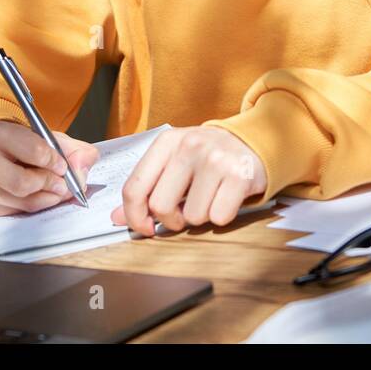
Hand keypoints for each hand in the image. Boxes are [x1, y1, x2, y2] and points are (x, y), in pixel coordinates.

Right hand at [0, 121, 99, 217]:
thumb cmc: (22, 144)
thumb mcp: (49, 138)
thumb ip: (74, 150)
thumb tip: (81, 171)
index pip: (33, 151)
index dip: (54, 161)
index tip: (63, 166)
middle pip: (23, 183)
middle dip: (50, 185)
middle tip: (63, 185)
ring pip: (22, 201)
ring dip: (47, 198)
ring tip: (55, 190)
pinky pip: (16, 213)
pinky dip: (34, 206)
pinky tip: (38, 195)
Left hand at [110, 126, 265, 235]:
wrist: (253, 141)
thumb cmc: (208, 156)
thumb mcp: (174, 162)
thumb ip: (146, 188)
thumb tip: (117, 218)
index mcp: (167, 142)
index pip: (135, 188)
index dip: (134, 216)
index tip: (145, 227)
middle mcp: (190, 146)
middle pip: (160, 206)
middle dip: (171, 220)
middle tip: (183, 213)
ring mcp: (216, 159)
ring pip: (192, 216)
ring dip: (200, 217)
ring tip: (209, 198)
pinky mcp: (240, 175)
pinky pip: (219, 217)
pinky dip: (222, 216)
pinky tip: (226, 199)